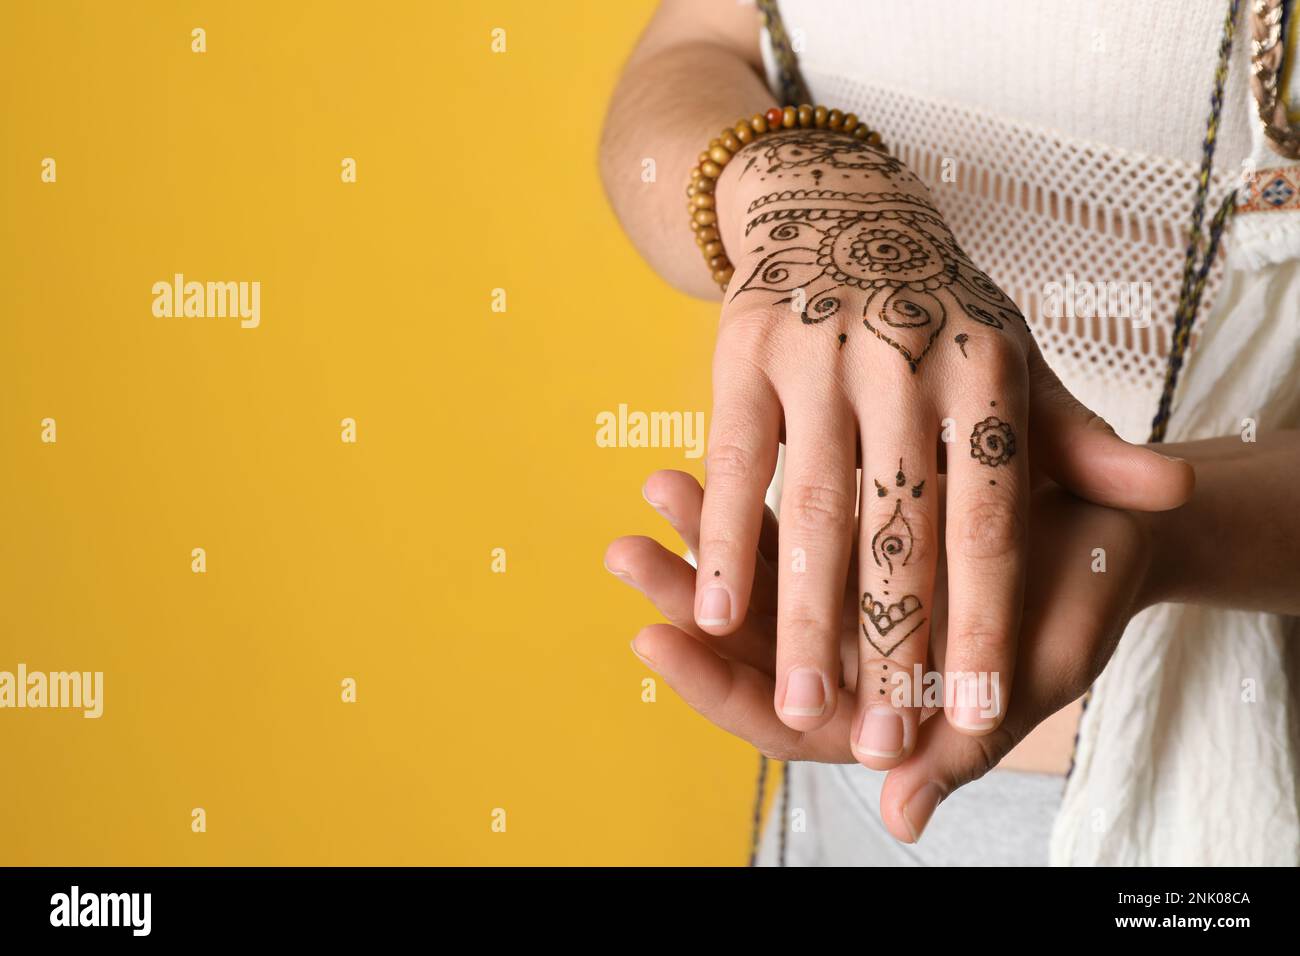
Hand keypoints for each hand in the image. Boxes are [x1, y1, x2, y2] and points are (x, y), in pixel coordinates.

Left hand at [606, 469, 1154, 841]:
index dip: (718, 686)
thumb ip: (964, 741)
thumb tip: (901, 821)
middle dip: (682, 601)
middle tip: (624, 555)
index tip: (654, 641)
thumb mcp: (1038, 666)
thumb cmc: (1086, 599)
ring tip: (653, 486)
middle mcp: (847, 661)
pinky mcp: (848, 542)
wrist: (1116, 525)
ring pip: (756, 582)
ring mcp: (841, 599)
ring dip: (700, 539)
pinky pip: (783, 527)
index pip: (780, 718)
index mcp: (881, 713)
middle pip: (748, 646)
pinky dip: (742, 502)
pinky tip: (697, 461)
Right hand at [693, 127, 1188, 764]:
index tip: (974, 717)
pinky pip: (732, 463)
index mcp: (986, 371)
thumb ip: (1075, 438)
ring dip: (802, 616)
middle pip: (899, 528)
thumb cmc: (936, 308)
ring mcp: (820, 354)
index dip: (982, 622)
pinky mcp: (745, 352)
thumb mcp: (1014, 360)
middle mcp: (905, 362)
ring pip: (811, 507)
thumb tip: (1168, 490)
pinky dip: (722, 541)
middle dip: (890, 644)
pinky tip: (715, 617)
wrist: (836, 205)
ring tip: (800, 708)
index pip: (992, 520)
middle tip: (883, 742)